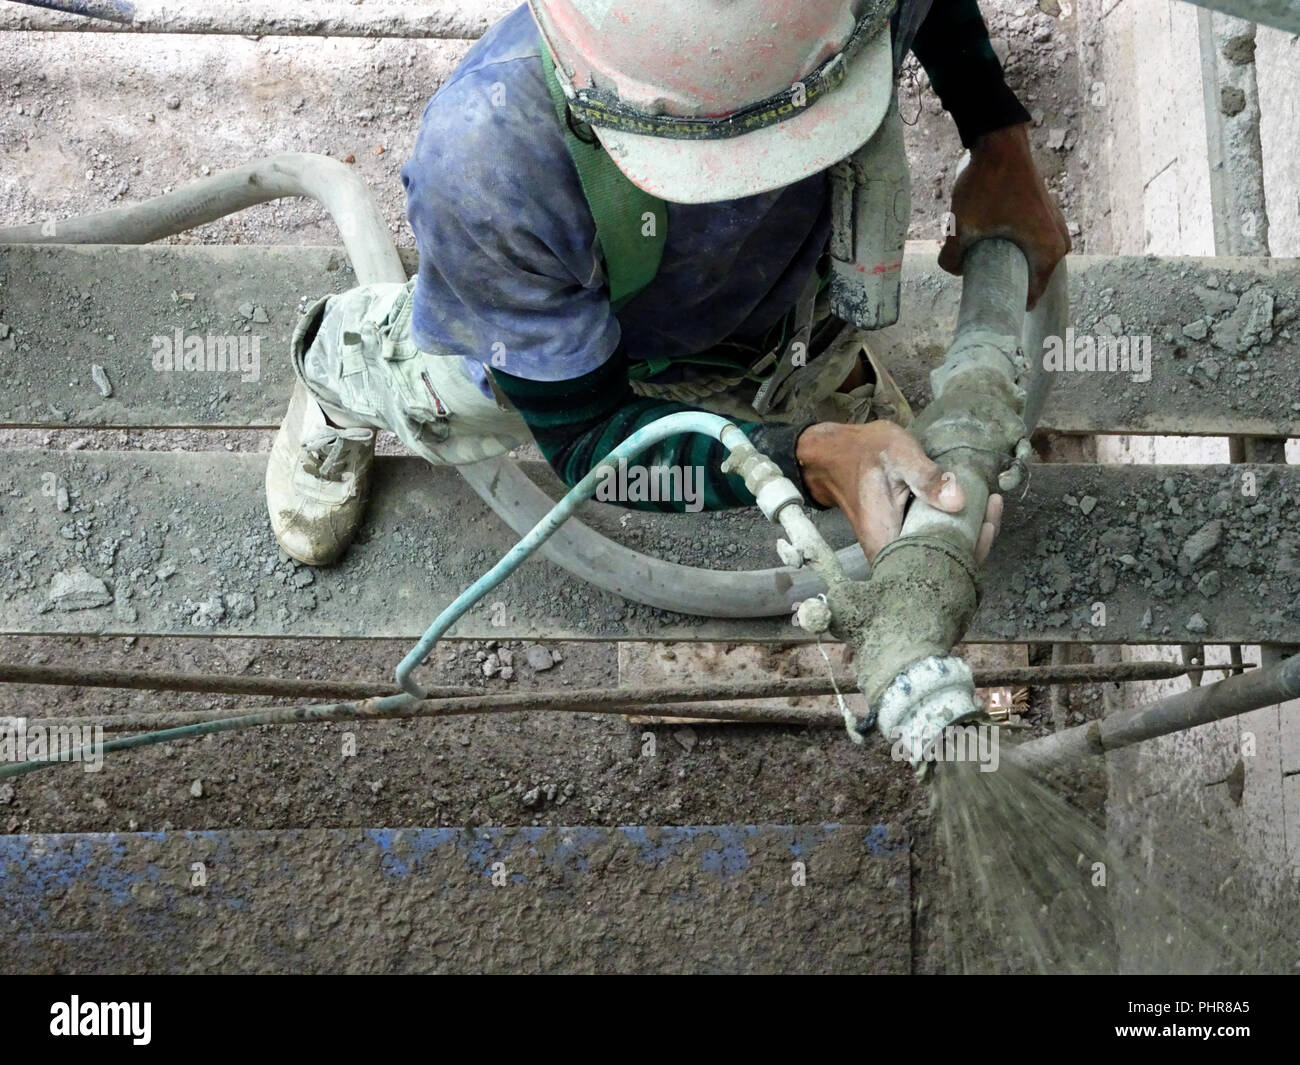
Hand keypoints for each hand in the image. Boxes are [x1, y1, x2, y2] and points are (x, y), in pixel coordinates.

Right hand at [796, 421, 1001, 563]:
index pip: (933, 566)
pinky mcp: (900, 541)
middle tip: (991, 511)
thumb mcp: (897, 454)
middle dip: (974, 544)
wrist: (834, 456)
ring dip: (967, 537)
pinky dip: (953, 531)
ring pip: (938, 556)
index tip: (985, 526)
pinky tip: (972, 509)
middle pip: (940, 566)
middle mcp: (889, 555)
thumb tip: (958, 501)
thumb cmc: (864, 453)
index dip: (965, 554)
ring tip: (989, 507)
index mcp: (887, 541)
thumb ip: (926, 477)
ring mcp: (895, 550)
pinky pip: (932, 544)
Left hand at [939, 122, 1070, 308]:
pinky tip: (991, 243)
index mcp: (1048, 252)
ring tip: (982, 260)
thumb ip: (952, 258)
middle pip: (1030, 277)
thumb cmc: (988, 186)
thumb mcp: (961, 227)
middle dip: (1005, 281)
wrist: (1001, 142)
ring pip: (1030, 258)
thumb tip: (955, 271)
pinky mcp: (1047, 214)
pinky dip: (1014, 246)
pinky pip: (1032, 243)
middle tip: (979, 281)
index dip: (1008, 303)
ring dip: (1007, 261)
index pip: (1031, 294)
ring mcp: (1056, 226)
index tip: (988, 305)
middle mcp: (1060, 241)